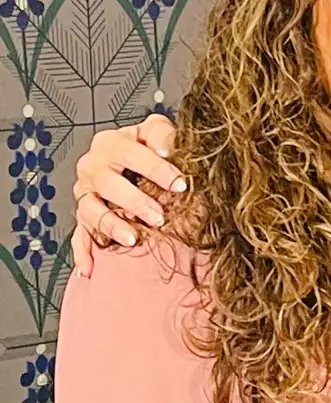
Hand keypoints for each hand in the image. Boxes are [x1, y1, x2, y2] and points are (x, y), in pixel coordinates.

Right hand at [70, 114, 181, 276]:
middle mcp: (93, 167)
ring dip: (111, 225)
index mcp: (111, 143)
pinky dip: (83, 253)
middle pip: (107, 184)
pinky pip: (79, 236)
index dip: (157, 168)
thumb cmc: (149, 148)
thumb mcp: (157, 133)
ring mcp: (86, 192)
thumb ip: (164, 134)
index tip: (179, 183)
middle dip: (134, 201)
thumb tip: (170, 146)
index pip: (131, 154)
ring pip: (90, 210)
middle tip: (159, 215)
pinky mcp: (84, 216)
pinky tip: (89, 268)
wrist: (134, 160)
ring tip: (133, 239)